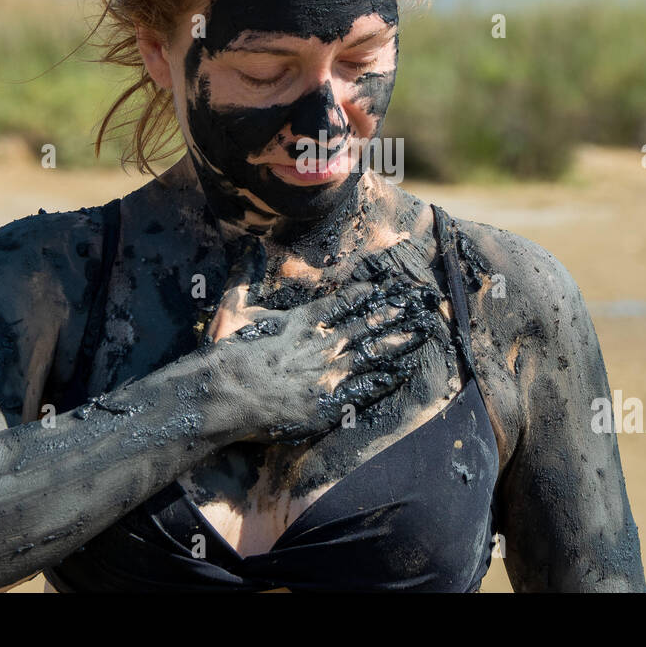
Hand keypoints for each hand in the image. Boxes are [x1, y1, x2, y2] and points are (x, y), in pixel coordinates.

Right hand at [208, 236, 446, 444]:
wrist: (222, 395)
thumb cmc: (225, 353)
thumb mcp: (232, 306)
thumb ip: (245, 274)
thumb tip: (247, 242)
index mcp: (301, 322)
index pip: (341, 303)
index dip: (364, 294)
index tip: (384, 286)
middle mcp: (321, 345)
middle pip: (365, 325)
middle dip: (393, 313)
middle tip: (420, 304)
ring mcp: (328, 375)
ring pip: (372, 354)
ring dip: (399, 341)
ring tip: (423, 331)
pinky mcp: (327, 404)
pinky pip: (364, 389)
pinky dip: (385, 378)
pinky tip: (403, 370)